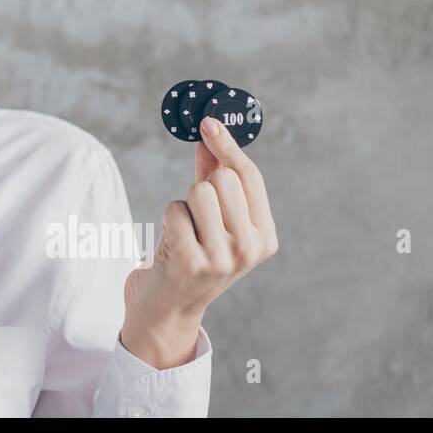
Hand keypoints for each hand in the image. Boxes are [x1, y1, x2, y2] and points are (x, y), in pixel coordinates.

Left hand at [120, 115, 279, 367]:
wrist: (168, 310)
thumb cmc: (191, 256)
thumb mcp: (213, 220)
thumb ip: (214, 177)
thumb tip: (210, 134)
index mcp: (264, 237)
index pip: (249, 177)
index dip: (228, 145)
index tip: (208, 123)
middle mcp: (250, 248)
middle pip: (222, 179)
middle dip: (200, 186)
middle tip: (195, 216)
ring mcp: (222, 257)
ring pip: (198, 191)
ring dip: (183, 205)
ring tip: (184, 231)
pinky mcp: (191, 260)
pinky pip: (175, 209)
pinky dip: (168, 219)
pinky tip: (172, 242)